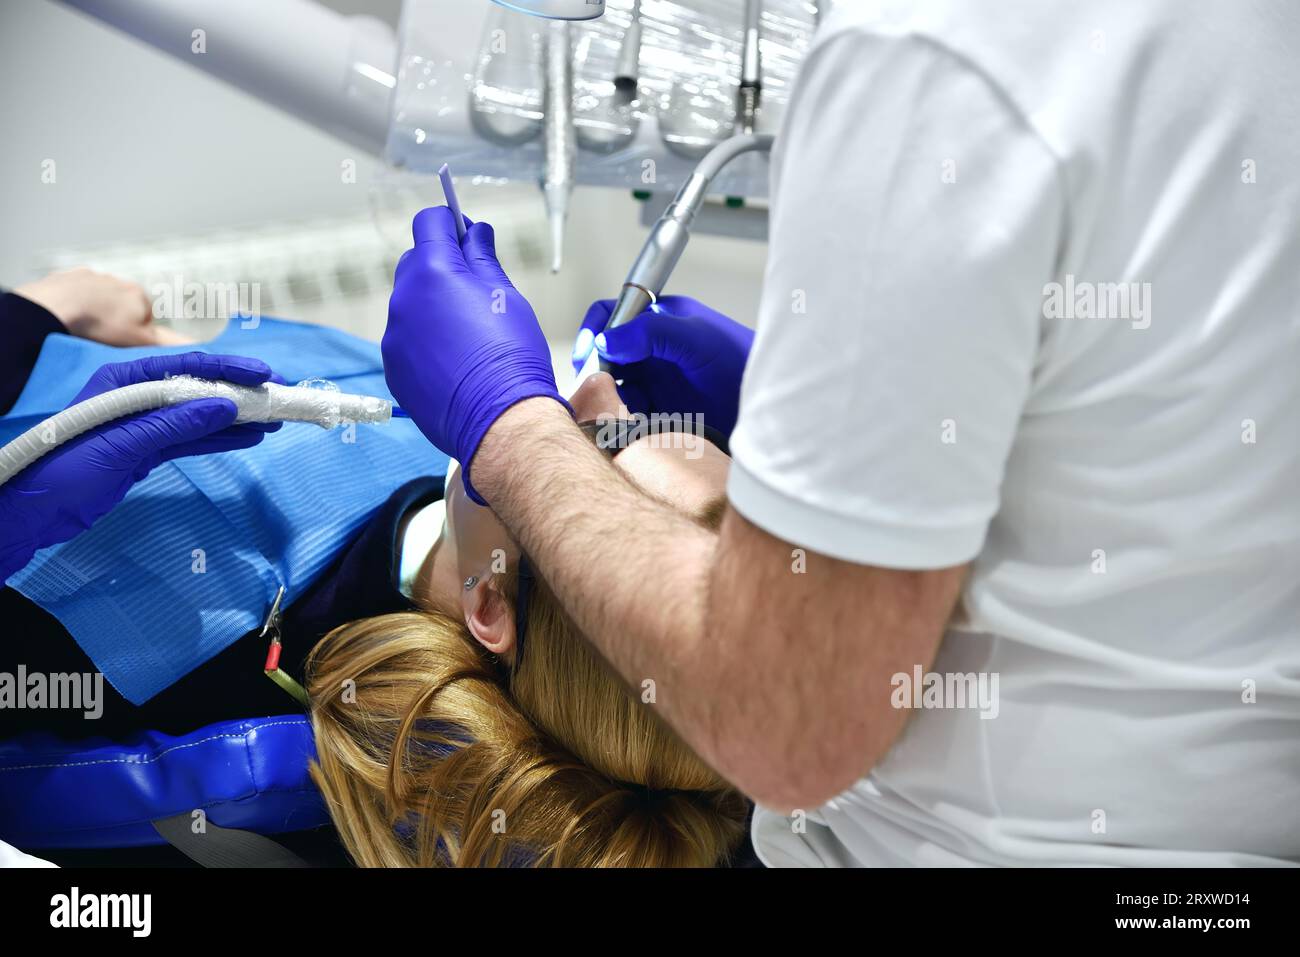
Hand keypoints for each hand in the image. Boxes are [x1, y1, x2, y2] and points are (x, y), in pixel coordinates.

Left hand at [0, 352, 279, 581]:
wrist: (32, 512)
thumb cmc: (64, 470)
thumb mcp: (120, 444)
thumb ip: (172, 423)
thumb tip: (225, 405)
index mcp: (123, 381)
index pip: (185, 367)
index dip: (228, 368)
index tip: (264, 373)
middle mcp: (136, 396)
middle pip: (199, 389)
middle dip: (241, 393)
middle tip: (280, 397)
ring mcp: (144, 425)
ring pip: (201, 416)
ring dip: (237, 418)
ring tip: (274, 420)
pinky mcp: (147, 451)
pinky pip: (193, 440)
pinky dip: (221, 439)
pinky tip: (249, 438)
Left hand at [14, 267, 191, 345]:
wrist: (56, 306)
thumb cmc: (100, 324)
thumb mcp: (141, 340)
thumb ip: (170, 344)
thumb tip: (199, 347)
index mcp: (140, 295)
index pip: (146, 317)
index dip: (137, 333)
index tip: (123, 342)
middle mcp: (119, 281)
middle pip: (123, 306)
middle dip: (115, 320)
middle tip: (102, 338)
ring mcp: (92, 277)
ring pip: (99, 299)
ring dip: (94, 311)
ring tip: (82, 328)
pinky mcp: (68, 277)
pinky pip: (74, 292)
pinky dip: (73, 303)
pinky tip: (67, 316)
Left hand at [383, 206, 567, 503]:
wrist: (500, 420)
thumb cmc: (512, 357)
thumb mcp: (506, 295)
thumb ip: (482, 258)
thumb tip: (474, 231)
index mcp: (433, 272)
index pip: (429, 223)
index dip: (450, 223)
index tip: (466, 234)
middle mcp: (404, 300)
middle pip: (416, 263)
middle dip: (441, 266)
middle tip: (476, 289)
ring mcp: (394, 337)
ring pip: (411, 305)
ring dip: (433, 307)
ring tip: (469, 335)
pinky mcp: (394, 368)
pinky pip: (406, 340)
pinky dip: (425, 341)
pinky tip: (455, 360)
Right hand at [572, 295, 753, 438]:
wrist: (769, 406)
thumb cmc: (741, 361)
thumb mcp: (695, 336)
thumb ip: (650, 331)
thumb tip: (607, 339)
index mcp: (659, 321)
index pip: (613, 315)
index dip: (595, 330)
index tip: (588, 352)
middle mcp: (654, 351)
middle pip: (607, 355)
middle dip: (595, 370)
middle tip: (595, 387)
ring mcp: (656, 382)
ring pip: (614, 389)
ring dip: (608, 398)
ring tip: (614, 409)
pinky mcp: (661, 413)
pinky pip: (628, 416)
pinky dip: (622, 420)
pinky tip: (629, 424)